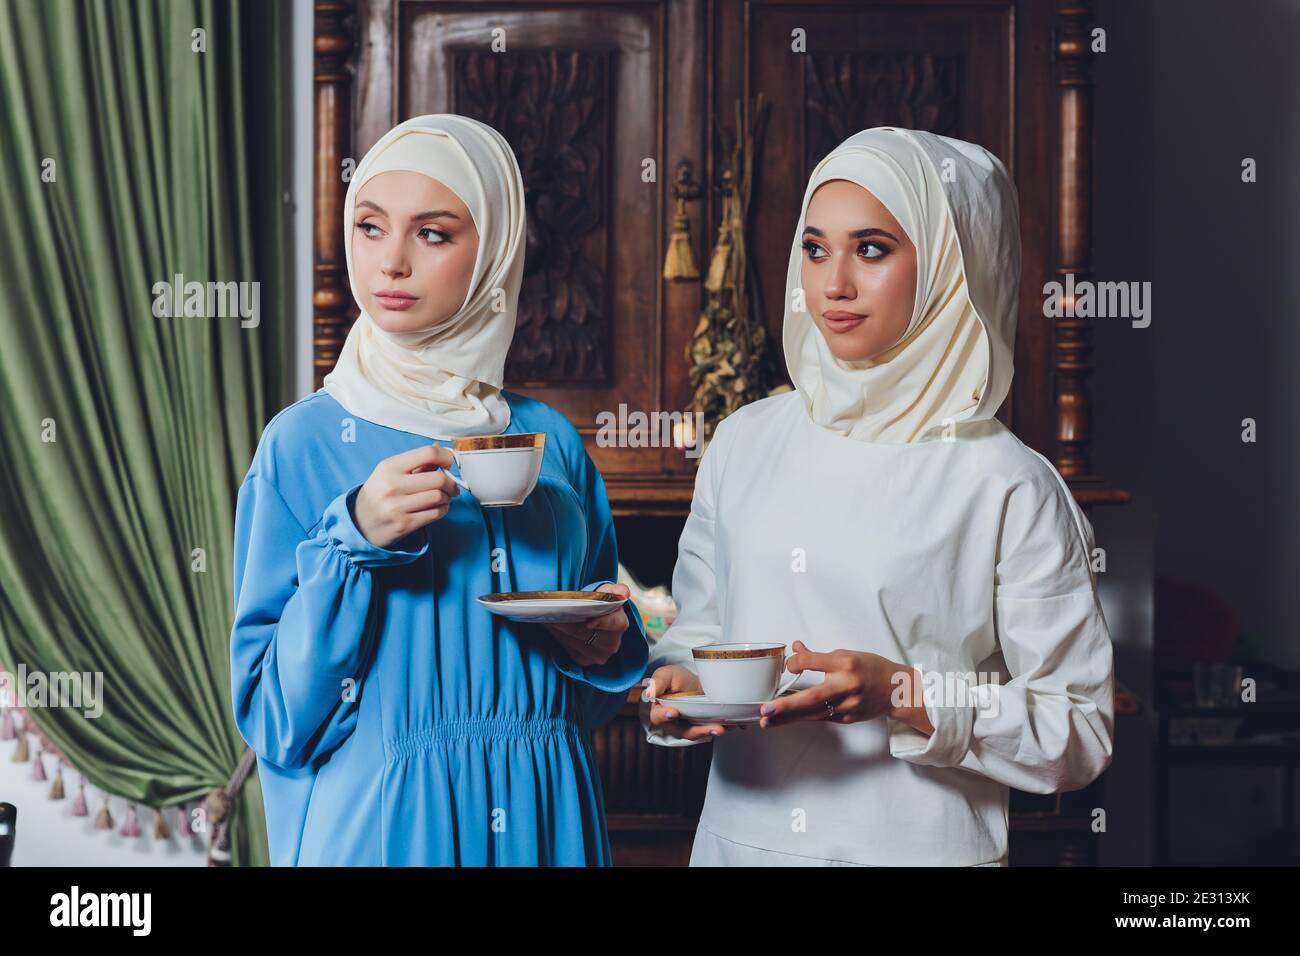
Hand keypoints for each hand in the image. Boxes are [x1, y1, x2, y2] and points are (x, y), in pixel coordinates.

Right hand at [353, 444, 461, 549]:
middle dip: (451, 483)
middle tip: (452, 487)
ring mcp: (397, 506)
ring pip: (439, 497)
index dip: (446, 457)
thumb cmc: (379, 494)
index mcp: (389, 467)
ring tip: (444, 498)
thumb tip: (441, 449)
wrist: (359, 524)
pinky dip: (443, 509)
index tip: (448, 464)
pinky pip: (436, 513)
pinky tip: (438, 508)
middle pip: (438, 479)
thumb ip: (416, 462)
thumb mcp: (390, 473)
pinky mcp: (404, 524)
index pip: (428, 454)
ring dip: (447, 498)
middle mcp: (392, 485)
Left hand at [544, 583, 629, 666]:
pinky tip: (550, 625)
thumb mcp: (607, 593)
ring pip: (573, 640)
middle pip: (585, 633)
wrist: (595, 620)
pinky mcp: (583, 660)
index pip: (614, 624)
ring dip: (558, 628)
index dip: (602, 622)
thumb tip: (623, 592)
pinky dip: (557, 634)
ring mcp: (597, 655)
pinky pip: (567, 647)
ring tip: (547, 616)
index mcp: (620, 624)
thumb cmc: (601, 605)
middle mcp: (610, 644)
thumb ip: (614, 590)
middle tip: (552, 611)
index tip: (589, 622)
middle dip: (568, 622)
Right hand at [641, 664, 732, 739]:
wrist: (695, 678)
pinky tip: (734, 724)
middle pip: (683, 731)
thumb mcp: (666, 674)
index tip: (674, 713)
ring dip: (710, 731)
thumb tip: (649, 693)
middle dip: (697, 731)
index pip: (659, 716)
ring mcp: (691, 725)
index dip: (665, 716)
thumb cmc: (676, 678)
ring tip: (722, 728)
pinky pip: (713, 728)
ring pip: (699, 733)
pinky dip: (725, 727)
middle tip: (711, 727)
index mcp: (660, 709)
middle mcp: (675, 722)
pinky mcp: (706, 724)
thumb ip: (658, 682)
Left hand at [757, 640, 934, 733]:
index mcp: (846, 664)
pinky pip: (821, 718)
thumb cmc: (871, 668)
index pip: (814, 662)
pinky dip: (803, 718)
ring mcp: (848, 705)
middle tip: (765, 709)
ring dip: (788, 718)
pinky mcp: (848, 718)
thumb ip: (818, 656)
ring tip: (767, 721)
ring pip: (813, 714)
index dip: (796, 662)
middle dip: (786, 705)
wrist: (898, 690)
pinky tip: (785, 720)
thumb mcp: (846, 654)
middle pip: (813, 697)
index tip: (787, 664)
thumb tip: (796, 648)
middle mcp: (847, 685)